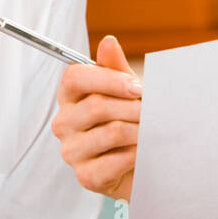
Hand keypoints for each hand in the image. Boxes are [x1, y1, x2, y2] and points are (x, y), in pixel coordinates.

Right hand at [51, 35, 142, 200]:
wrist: (141, 165)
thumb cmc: (130, 124)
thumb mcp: (127, 93)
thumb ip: (116, 68)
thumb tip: (108, 42)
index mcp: (70, 97)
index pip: (74, 77)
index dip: (108, 80)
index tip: (137, 88)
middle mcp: (64, 123)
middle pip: (97, 106)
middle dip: (134, 108)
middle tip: (153, 113)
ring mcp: (72, 151)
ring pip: (113, 132)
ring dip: (141, 131)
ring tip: (151, 132)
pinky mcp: (86, 176)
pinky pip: (116, 160)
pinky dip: (137, 155)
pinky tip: (142, 154)